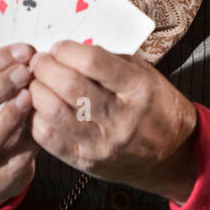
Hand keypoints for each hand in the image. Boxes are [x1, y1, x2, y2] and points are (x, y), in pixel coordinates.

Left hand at [28, 40, 198, 202]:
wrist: (173, 155)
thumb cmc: (156, 107)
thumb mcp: (144, 74)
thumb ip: (109, 61)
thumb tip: (69, 51)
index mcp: (137, 88)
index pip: (92, 61)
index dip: (67, 50)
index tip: (59, 48)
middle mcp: (119, 117)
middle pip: (68, 85)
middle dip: (45, 67)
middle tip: (40, 62)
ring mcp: (102, 143)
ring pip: (53, 112)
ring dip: (35, 91)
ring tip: (36, 83)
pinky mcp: (87, 162)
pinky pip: (49, 140)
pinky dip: (36, 119)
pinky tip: (39, 108)